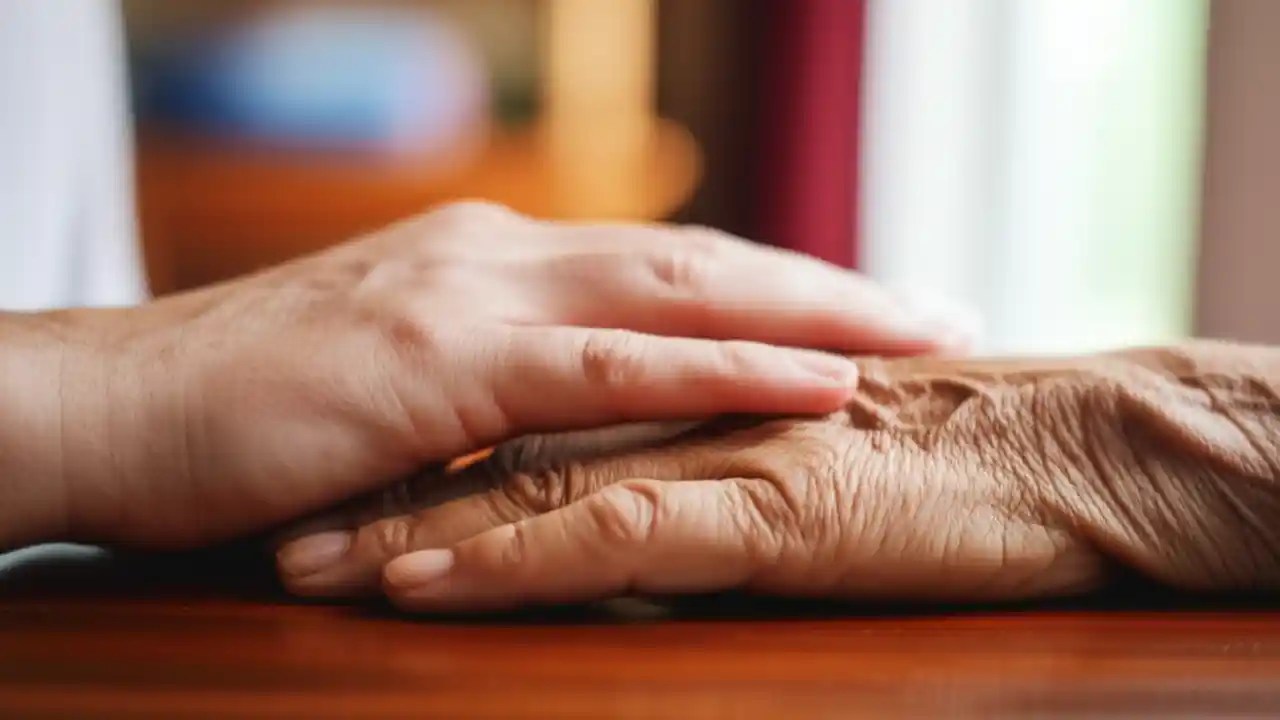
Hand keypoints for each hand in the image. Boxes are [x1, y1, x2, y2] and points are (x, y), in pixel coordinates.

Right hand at [0, 202, 970, 549]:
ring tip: (927, 335)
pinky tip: (825, 383)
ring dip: (817, 314)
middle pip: (704, 261)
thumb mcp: (390, 388)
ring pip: (684, 295)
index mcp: (491, 263)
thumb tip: (566, 427)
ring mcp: (475, 297)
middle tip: (941, 310)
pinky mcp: (447, 361)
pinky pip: (620, 367)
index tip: (866, 314)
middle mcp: (500, 257)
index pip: (664, 265)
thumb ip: (486, 392)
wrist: (108, 409)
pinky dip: (730, 370)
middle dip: (832, 285)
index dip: (774, 287)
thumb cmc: (243, 415)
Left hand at [277, 346, 1279, 608]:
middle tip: (279, 507)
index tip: (340, 470)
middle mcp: (684, 396)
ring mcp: (713, 445)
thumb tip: (640, 484)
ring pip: (526, 481)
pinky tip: (424, 583)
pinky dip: (505, 557)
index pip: (533, 399)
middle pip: (499, 435)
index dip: (432, 435)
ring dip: (411, 522)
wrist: (1075, 454)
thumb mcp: (808, 442)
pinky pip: (605, 532)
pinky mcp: (758, 507)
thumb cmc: (951, 458)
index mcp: (693, 374)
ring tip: (309, 560)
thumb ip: (718, 443)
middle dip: (387, 475)